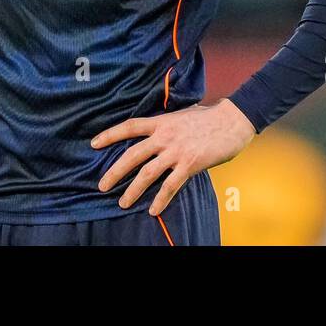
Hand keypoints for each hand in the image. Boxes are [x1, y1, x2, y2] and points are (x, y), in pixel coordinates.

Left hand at [92, 99, 255, 215]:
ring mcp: (177, 151)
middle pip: (132, 155)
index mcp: (161, 122)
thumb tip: (154, 133)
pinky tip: (153, 210)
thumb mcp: (181, 116)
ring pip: (148, 173)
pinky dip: (161, 199)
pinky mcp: (190, 164)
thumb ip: (166, 125)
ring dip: (133, 190)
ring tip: (122, 203)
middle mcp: (165, 136)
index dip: (110, 134)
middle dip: (115, 171)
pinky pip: (171, 185)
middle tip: (102, 185)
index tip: (93, 143)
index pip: (130, 126)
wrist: (232, 120)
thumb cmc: (208, 118)